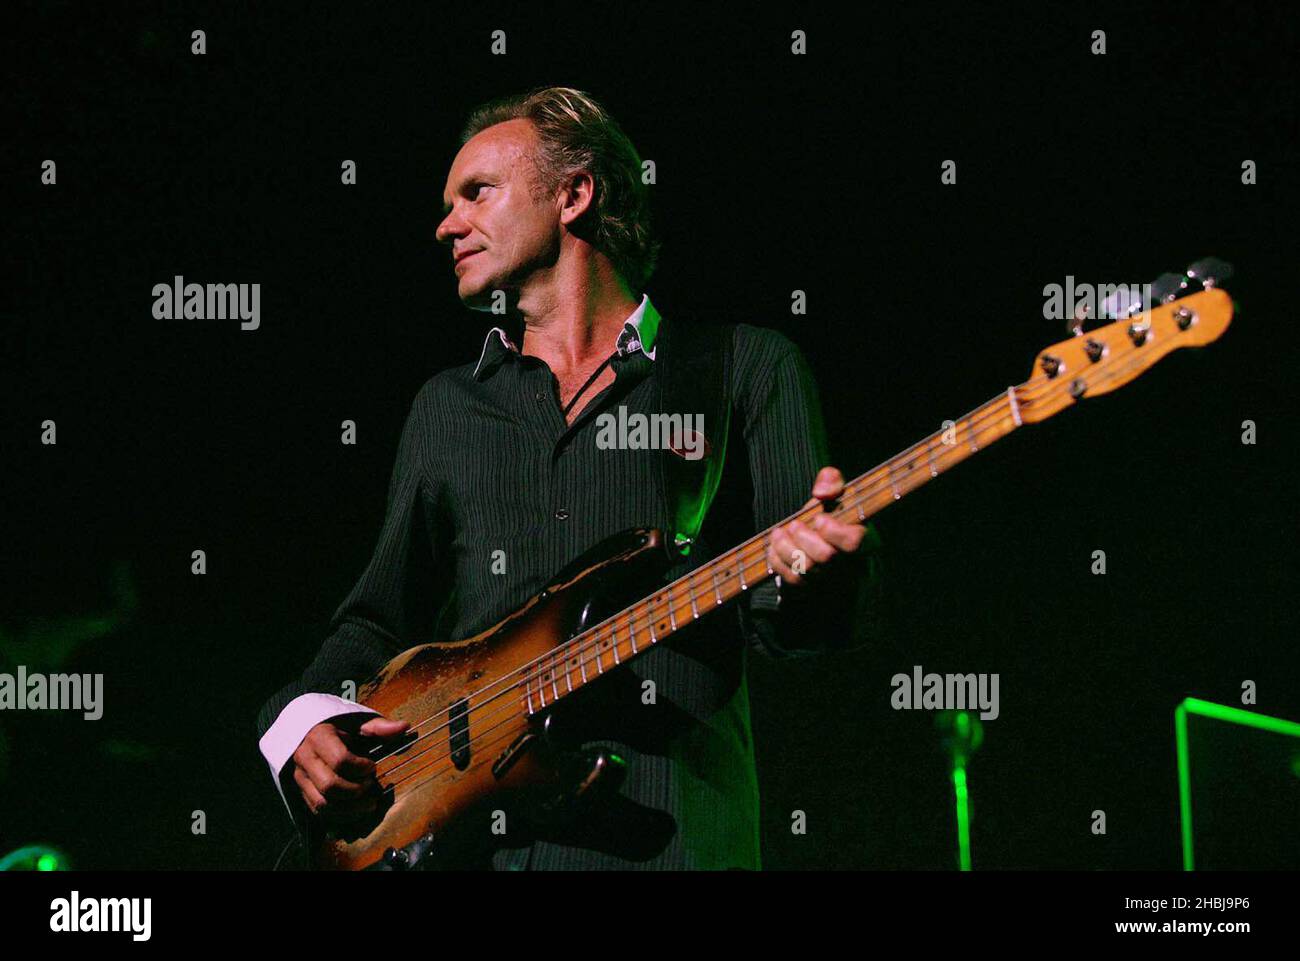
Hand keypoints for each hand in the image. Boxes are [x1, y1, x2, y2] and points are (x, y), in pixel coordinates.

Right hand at [291, 715, 408, 825]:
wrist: (313, 731)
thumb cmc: (340, 726)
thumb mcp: (359, 722)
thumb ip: (379, 726)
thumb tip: (404, 727)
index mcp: (319, 736)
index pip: (339, 760)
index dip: (361, 768)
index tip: (372, 766)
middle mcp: (305, 757)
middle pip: (329, 785)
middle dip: (356, 790)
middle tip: (371, 785)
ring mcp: (300, 776)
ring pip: (322, 803)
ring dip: (350, 809)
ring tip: (370, 803)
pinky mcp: (301, 790)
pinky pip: (317, 811)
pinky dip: (340, 816)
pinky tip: (357, 810)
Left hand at [766, 466, 865, 586]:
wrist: (818, 536)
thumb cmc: (829, 513)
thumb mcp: (833, 491)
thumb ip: (831, 481)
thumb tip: (821, 492)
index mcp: (857, 537)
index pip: (853, 542)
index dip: (834, 531)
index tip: (819, 518)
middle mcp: (844, 560)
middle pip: (826, 557)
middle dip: (804, 538)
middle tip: (794, 524)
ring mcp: (826, 576)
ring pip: (806, 570)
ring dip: (786, 548)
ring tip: (779, 533)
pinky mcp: (809, 585)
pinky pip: (791, 579)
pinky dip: (778, 561)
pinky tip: (775, 546)